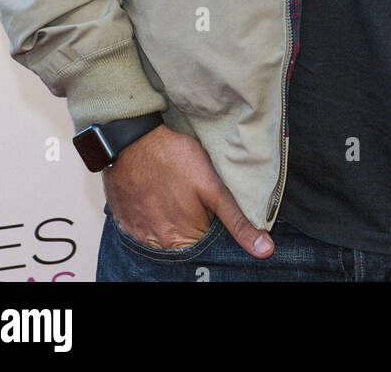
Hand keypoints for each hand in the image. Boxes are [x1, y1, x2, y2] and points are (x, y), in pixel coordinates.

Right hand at [101, 123, 274, 258]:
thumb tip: (265, 250)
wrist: (132, 141)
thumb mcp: (213, 187)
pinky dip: (152, 217)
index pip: (207, 247)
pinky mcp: (125, 223)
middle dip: (193, 225)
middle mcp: (159, 245)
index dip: (213, 226)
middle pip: (185, 244)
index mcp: (183, 239)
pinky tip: (156, 196)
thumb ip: (237, 220)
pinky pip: (144, 229)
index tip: (210, 209)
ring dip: (172, 222)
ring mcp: (139, 235)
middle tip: (190, 197)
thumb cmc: (174, 159)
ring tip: (173, 194)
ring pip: (164, 237)